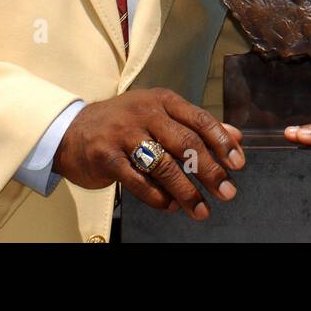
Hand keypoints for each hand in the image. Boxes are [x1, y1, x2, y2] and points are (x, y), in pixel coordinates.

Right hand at [53, 88, 244, 219]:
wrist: (71, 131)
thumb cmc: (125, 123)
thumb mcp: (160, 114)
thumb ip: (197, 125)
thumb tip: (236, 137)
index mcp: (162, 100)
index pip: (199, 118)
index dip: (221, 142)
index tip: (238, 164)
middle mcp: (144, 112)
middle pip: (185, 143)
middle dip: (210, 170)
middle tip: (227, 192)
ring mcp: (123, 134)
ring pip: (163, 165)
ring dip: (186, 191)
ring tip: (201, 210)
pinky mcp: (106, 157)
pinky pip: (138, 181)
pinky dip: (157, 197)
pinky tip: (170, 207)